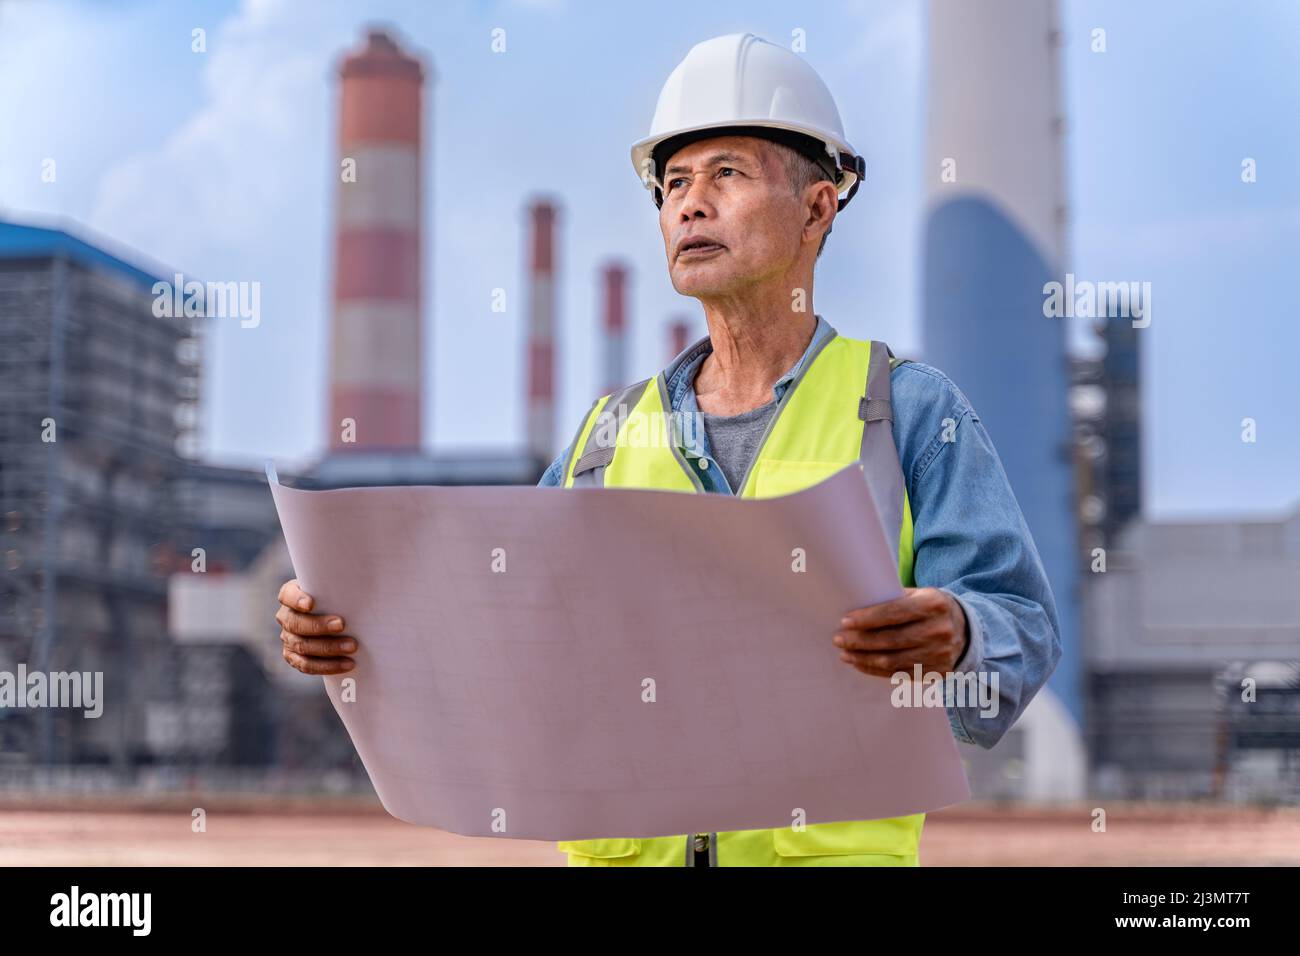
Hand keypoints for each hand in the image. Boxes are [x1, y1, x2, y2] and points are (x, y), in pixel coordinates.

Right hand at [275, 578, 356, 674]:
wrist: (337, 616)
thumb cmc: (340, 596)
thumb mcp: (338, 587)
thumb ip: (344, 582)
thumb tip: (368, 577)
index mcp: (291, 595)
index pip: (287, 595)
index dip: (296, 600)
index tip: (311, 604)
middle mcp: (286, 617)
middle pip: (296, 623)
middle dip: (319, 625)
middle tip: (342, 625)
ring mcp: (288, 638)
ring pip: (302, 646)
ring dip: (328, 648)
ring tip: (352, 647)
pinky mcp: (294, 657)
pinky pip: (307, 665)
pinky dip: (327, 666)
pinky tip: (347, 664)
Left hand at [832, 587, 968, 677]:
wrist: (965, 630)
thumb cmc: (931, 608)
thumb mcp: (919, 595)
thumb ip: (893, 599)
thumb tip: (856, 607)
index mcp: (933, 605)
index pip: (893, 613)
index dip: (867, 619)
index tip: (845, 622)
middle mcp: (939, 630)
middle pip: (890, 640)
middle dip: (859, 641)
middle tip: (838, 640)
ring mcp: (940, 654)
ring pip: (893, 661)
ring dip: (863, 658)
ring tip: (845, 653)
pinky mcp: (938, 672)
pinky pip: (900, 674)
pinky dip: (876, 670)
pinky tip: (861, 664)